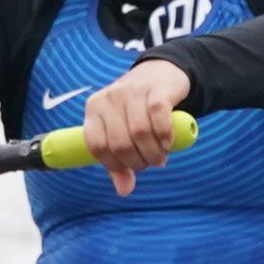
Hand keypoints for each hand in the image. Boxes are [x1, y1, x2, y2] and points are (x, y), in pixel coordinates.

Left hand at [81, 59, 191, 196]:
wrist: (161, 72)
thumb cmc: (137, 108)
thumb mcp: (121, 129)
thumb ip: (119, 159)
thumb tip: (124, 191)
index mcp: (94, 108)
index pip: (96, 145)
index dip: (114, 165)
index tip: (130, 170)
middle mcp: (109, 98)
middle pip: (119, 143)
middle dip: (137, 162)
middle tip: (151, 163)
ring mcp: (132, 91)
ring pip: (139, 133)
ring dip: (153, 153)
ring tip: (160, 156)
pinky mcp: (156, 90)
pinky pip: (158, 118)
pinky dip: (165, 136)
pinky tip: (169, 142)